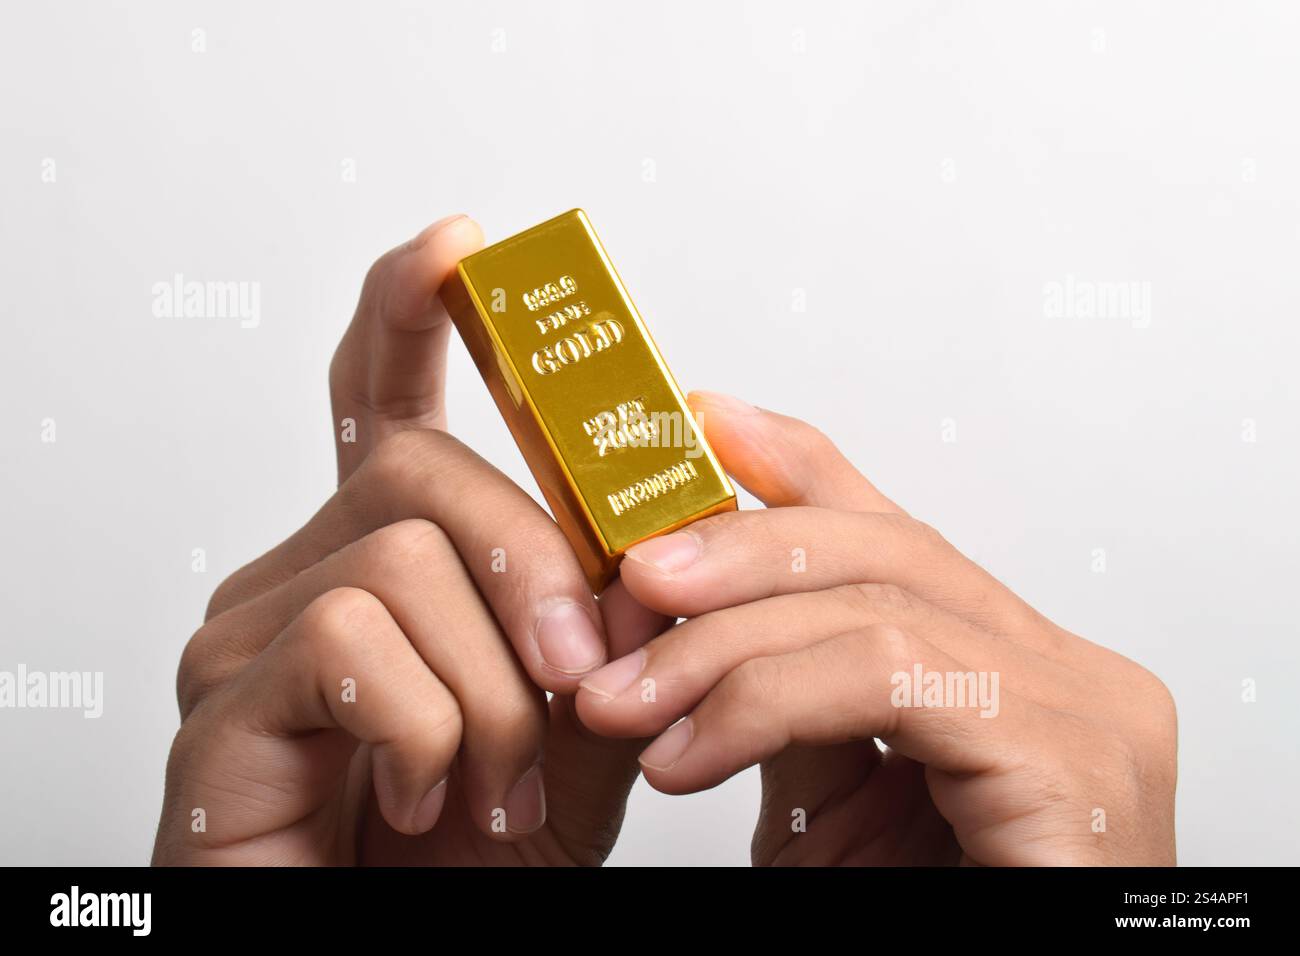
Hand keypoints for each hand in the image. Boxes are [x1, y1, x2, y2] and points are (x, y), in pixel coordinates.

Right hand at [153, 216, 665, 864]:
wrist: (406, 948)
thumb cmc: (488, 839)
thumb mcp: (587, 707)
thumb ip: (611, 602)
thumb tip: (655, 504)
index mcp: (388, 558)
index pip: (384, 401)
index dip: (415, 312)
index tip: (461, 245)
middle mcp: (304, 573)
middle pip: (417, 468)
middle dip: (535, 564)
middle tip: (585, 670)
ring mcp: (249, 635)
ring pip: (396, 556)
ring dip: (494, 682)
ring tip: (502, 781)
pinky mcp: (218, 708)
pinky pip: (349, 642)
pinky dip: (431, 730)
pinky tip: (429, 797)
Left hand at [576, 392, 1176, 865]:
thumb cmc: (923, 919)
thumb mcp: (832, 801)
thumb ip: (793, 700)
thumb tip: (696, 616)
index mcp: (1023, 669)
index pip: (902, 538)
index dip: (804, 469)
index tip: (708, 425)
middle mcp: (1070, 672)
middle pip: (888, 552)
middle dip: (739, 552)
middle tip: (633, 575)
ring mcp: (1084, 705)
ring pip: (874, 605)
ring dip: (720, 647)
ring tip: (625, 699)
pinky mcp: (1067, 753)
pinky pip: (886, 676)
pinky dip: (763, 702)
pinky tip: (687, 750)